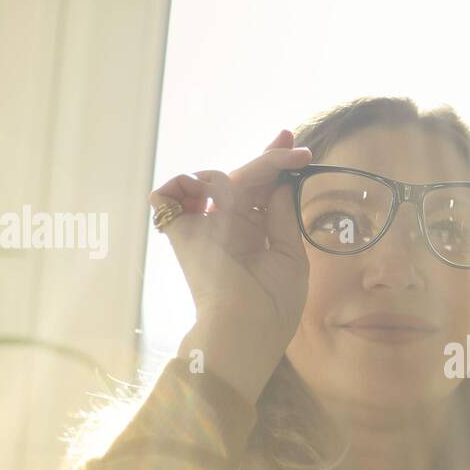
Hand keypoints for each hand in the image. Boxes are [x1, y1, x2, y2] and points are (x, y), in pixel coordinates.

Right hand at [149, 129, 312, 401]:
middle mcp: (228, 226)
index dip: (275, 166)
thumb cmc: (274, 304)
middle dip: (268, 156)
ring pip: (219, 179)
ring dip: (249, 170)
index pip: (261, 191)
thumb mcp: (290, 255)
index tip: (297, 147)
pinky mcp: (183, 230)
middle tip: (292, 140)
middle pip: (244, 179)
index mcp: (253, 233)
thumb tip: (282, 181)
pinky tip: (216, 187)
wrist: (247, 328)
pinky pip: (172, 193)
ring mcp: (205, 226)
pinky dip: (184, 182)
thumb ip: (282, 216)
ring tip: (274, 169)